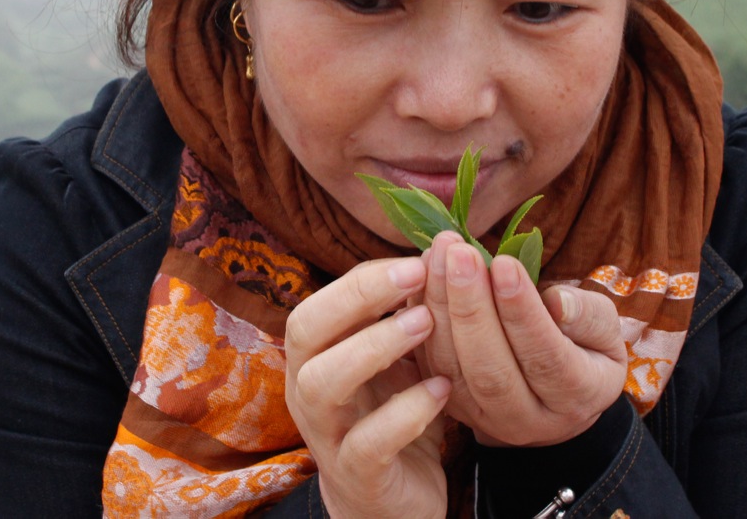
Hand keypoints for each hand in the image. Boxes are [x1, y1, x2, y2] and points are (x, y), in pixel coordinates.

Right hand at [285, 257, 450, 518]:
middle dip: (359, 296)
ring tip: (426, 323)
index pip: (318, 302)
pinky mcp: (357, 475)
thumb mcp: (396, 365)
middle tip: (416, 274)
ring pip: (324, 382)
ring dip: (375, 345)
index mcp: (313, 359)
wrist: (389, 506)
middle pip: (304, 329)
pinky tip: (443, 390)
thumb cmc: (391, 419)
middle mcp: (306, 391)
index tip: (415, 258)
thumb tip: (432, 253)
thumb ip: (403, 318)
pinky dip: (407, 412)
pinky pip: (369, 441)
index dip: (363, 277)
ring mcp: (326, 434)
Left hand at [419, 231, 627, 447]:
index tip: (504, 263)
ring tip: (438, 252)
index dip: (522, 311)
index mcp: (574, 398)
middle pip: (490, 368)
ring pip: (450, 365)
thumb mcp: (605, 333)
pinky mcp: (447, 402)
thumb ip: (589, 317)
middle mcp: (525, 419)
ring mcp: (480, 416)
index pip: (546, 358)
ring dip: (439, 303)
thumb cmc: (585, 350)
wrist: (552, 396)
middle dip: (471, 305)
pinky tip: (422, 271)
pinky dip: (419, 314)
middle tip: (460, 252)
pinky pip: (426, 360)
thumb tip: (559, 302)